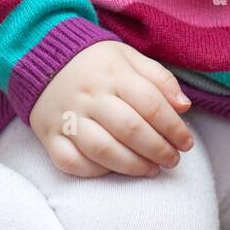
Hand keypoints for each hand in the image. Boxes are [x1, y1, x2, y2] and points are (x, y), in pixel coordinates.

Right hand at [29, 41, 194, 177]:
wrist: (43, 58)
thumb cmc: (96, 63)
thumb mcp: (130, 58)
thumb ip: (160, 79)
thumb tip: (184, 107)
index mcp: (113, 73)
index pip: (150, 103)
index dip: (173, 127)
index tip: (186, 142)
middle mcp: (89, 95)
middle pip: (130, 129)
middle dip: (158, 150)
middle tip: (172, 160)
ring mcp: (67, 117)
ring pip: (102, 149)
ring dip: (132, 165)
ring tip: (151, 169)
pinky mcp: (49, 135)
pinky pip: (70, 162)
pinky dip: (93, 171)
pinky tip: (113, 170)